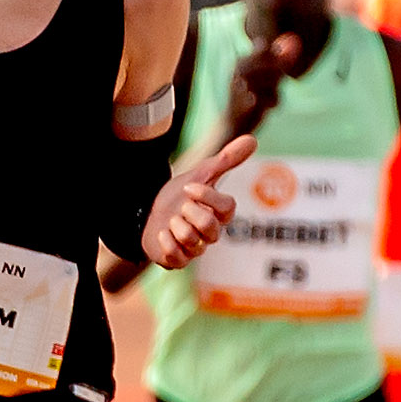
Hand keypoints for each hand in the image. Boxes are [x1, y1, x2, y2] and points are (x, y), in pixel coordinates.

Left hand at [142, 135, 254, 267]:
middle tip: (180, 207)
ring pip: (192, 241)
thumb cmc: (180, 194)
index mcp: (220, 214)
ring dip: (175, 225)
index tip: (189, 186)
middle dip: (190, 212)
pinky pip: (176, 258)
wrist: (148, 209)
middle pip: (210, 227)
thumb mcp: (200, 173)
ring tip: (171, 220)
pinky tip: (162, 232)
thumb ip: (226, 160)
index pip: (227, 208)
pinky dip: (165, 242)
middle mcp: (211, 234)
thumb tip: (253, 140)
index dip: (208, 196)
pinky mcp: (178, 261)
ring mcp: (195, 249)